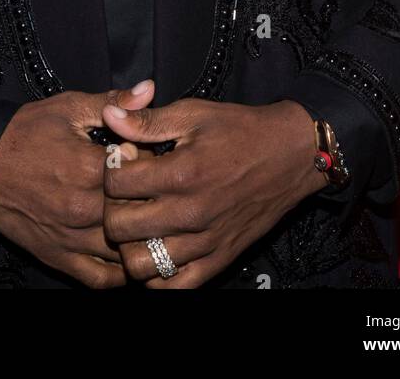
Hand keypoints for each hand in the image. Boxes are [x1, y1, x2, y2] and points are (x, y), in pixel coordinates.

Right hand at [0, 79, 155, 286]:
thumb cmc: (24, 134)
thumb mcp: (68, 107)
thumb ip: (113, 101)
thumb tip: (148, 90)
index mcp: (88, 169)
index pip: (144, 170)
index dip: (151, 159)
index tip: (146, 152)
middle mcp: (83, 209)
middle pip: (140, 211)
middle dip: (149, 197)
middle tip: (149, 185)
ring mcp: (73, 238)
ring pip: (126, 248)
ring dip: (140, 234)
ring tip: (143, 216)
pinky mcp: (60, 258)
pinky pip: (102, 277)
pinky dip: (121, 270)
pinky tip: (128, 251)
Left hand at [101, 92, 326, 287]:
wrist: (290, 155)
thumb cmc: (241, 130)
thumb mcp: (194, 113)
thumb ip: (148, 120)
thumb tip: (109, 117)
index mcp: (182, 172)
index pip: (116, 183)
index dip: (111, 168)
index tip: (123, 158)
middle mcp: (190, 213)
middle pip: (119, 228)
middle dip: (112, 206)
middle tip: (126, 192)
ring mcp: (204, 243)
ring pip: (139, 264)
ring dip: (130, 244)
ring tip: (140, 220)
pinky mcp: (218, 260)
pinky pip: (173, 286)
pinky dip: (156, 273)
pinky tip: (158, 245)